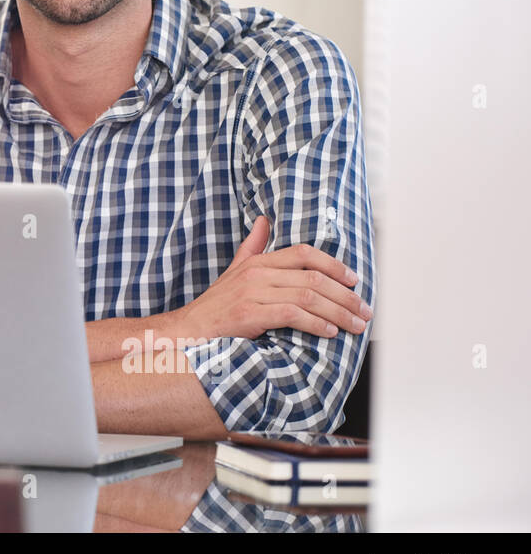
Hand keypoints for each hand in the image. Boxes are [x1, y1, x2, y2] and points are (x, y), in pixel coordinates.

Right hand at [175, 216, 370, 340]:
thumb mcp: (235, 269)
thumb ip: (253, 246)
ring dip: (338, 312)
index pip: (304, 253)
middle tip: (364, 310)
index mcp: (258, 262)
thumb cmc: (216, 304)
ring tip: (354, 325)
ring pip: (309, 297)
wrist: (189, 329)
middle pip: (314, 278)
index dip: (334, 265)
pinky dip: (316, 324)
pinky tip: (329, 332)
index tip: (354, 280)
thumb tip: (264, 221)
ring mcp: (253, 293)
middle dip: (345, 296)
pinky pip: (292, 315)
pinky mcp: (250, 315)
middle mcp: (257, 273)